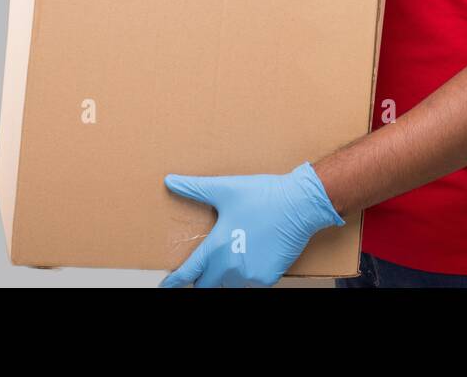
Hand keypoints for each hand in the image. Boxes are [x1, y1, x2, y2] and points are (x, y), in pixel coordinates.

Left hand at [159, 161, 344, 287]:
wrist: (300, 204)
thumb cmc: (263, 195)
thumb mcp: (225, 189)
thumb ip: (195, 188)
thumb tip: (170, 180)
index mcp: (217, 246)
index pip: (189, 272)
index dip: (175, 280)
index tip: (167, 285)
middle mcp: (230, 265)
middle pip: (207, 283)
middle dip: (205, 276)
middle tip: (207, 265)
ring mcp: (250, 274)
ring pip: (230, 283)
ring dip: (228, 274)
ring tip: (237, 252)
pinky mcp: (268, 278)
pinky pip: (251, 282)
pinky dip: (250, 273)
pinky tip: (256, 255)